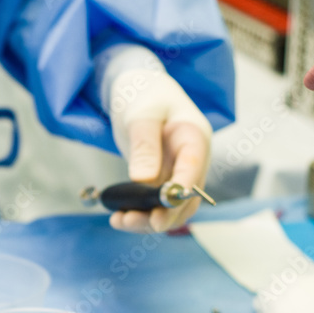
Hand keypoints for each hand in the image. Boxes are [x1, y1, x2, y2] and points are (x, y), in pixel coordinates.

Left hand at [108, 69, 211, 232]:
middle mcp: (191, 160)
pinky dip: (141, 214)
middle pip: (186, 198)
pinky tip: (118, 217)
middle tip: (129, 221)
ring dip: (149, 220)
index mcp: (194, 137)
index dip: (180, 193)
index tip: (160, 211)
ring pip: (172, 208)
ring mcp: (178, 172)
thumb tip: (144, 179)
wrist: (138, 91)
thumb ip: (144, 146)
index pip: (193, 170)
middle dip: (161, 215)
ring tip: (119, 222)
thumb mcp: (141, 115)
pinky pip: (157, 204)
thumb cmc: (143, 95)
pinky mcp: (162, 180)